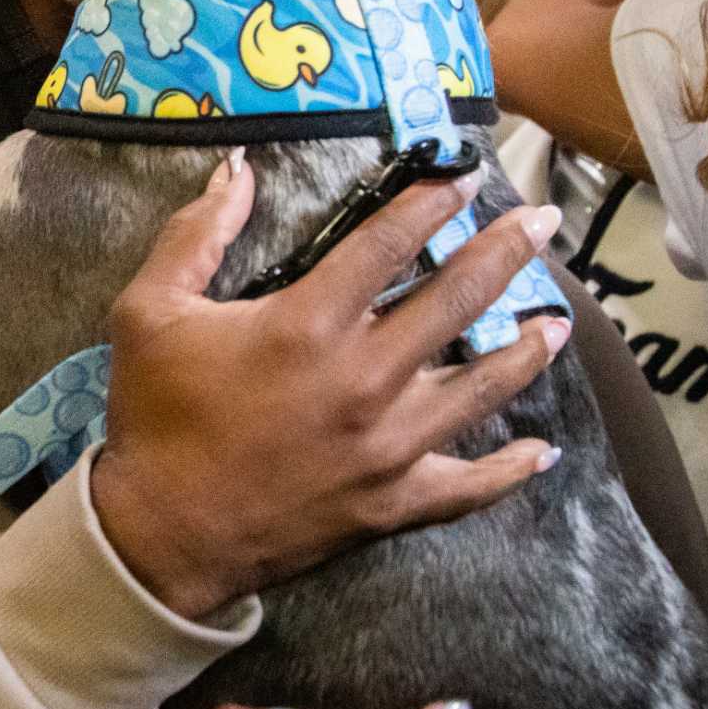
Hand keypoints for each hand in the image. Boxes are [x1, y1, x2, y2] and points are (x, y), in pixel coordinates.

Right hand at [91, 153, 570, 618]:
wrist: (160, 536)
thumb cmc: (154, 419)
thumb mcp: (147, 312)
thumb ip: (194, 235)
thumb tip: (237, 172)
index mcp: (307, 324)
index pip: (388, 242)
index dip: (431, 199)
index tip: (465, 174)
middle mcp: (364, 378)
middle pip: (456, 300)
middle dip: (505, 252)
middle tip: (541, 223)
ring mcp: (387, 446)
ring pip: (481, 387)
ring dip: (527, 350)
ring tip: (559, 321)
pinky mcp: (392, 503)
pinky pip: (469, 486)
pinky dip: (509, 470)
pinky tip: (541, 451)